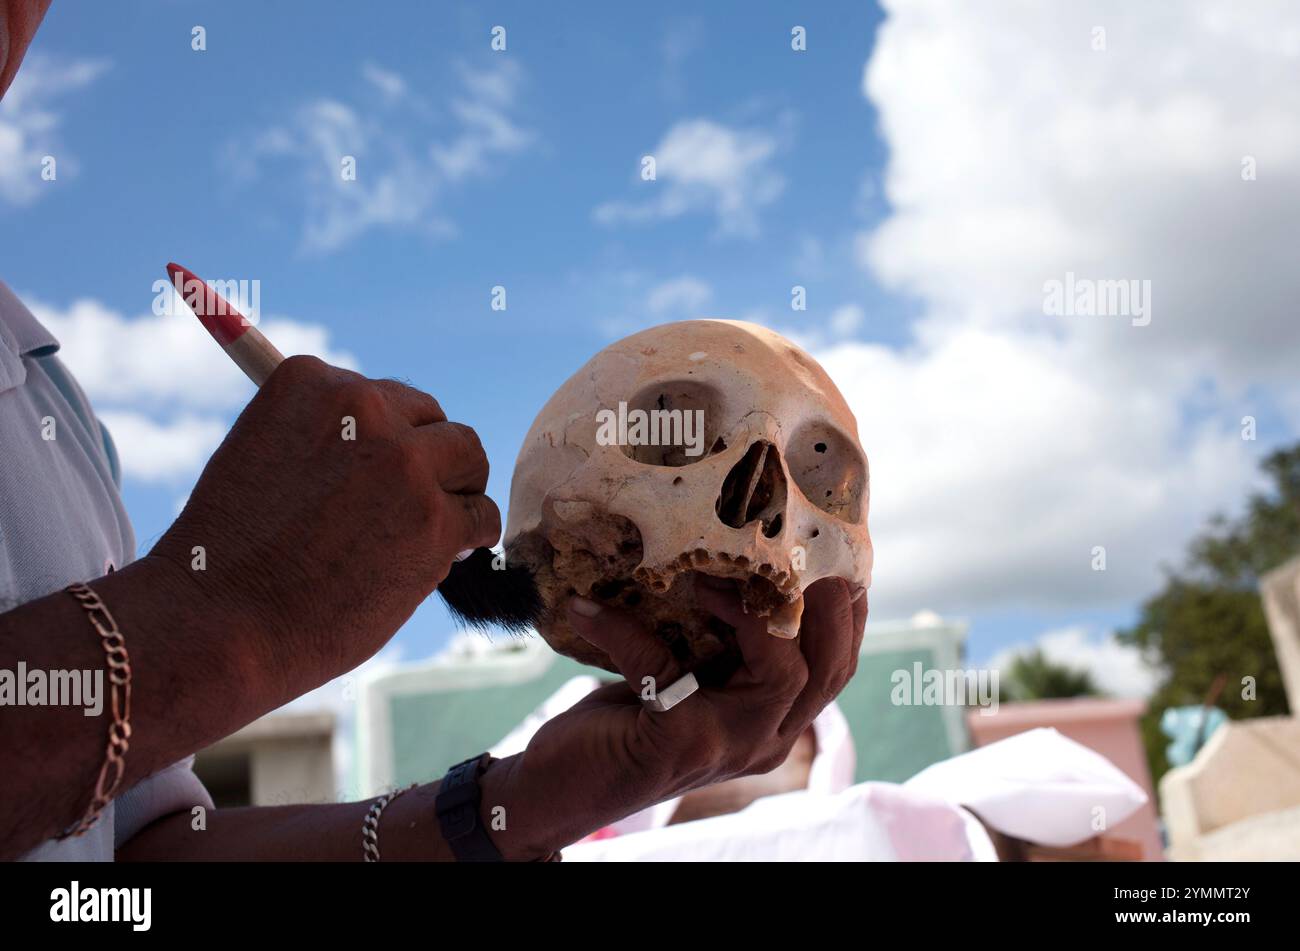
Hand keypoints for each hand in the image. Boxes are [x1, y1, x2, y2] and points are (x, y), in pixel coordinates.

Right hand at [148, 356, 499, 703]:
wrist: (218, 625)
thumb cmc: (228, 556)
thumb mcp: (260, 458)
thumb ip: (320, 437)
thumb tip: (392, 441)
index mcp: (310, 380)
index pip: (380, 396)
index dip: (384, 441)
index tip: (370, 480)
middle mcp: (362, 406)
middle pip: (432, 420)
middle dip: (427, 462)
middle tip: (408, 508)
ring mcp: (403, 463)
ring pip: (468, 456)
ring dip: (457, 492)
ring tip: (426, 530)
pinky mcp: (434, 520)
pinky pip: (481, 515)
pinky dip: (471, 538)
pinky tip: (443, 558)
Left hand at [481, 574, 866, 857]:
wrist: (561, 790)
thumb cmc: (623, 723)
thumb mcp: (684, 673)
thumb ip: (717, 636)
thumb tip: (723, 549)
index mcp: (772, 721)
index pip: (835, 665)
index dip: (843, 608)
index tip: (825, 548)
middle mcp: (763, 739)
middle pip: (827, 670)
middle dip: (823, 602)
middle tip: (787, 545)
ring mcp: (727, 747)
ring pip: (783, 674)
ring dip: (751, 611)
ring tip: (710, 571)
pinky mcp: (676, 744)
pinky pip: (662, 669)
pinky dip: (622, 629)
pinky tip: (584, 609)